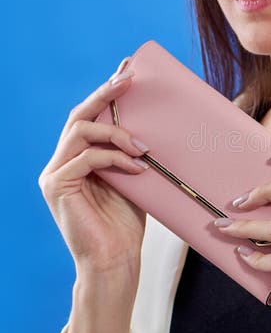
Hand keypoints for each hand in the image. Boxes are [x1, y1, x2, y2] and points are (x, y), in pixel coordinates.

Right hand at [38, 57, 149, 274]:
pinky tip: (137, 166)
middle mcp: (61, 162)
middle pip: (79, 116)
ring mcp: (55, 173)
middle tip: (130, 80)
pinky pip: (86, 158)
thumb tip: (154, 122)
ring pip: (80, 131)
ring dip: (115, 132)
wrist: (115, 262)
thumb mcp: (133, 179)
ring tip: (143, 144)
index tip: (128, 71)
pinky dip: (114, 157)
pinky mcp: (56, 186)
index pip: (89, 117)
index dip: (106, 92)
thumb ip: (131, 153)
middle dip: (105, 95)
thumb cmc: (126, 224)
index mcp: (77, 158)